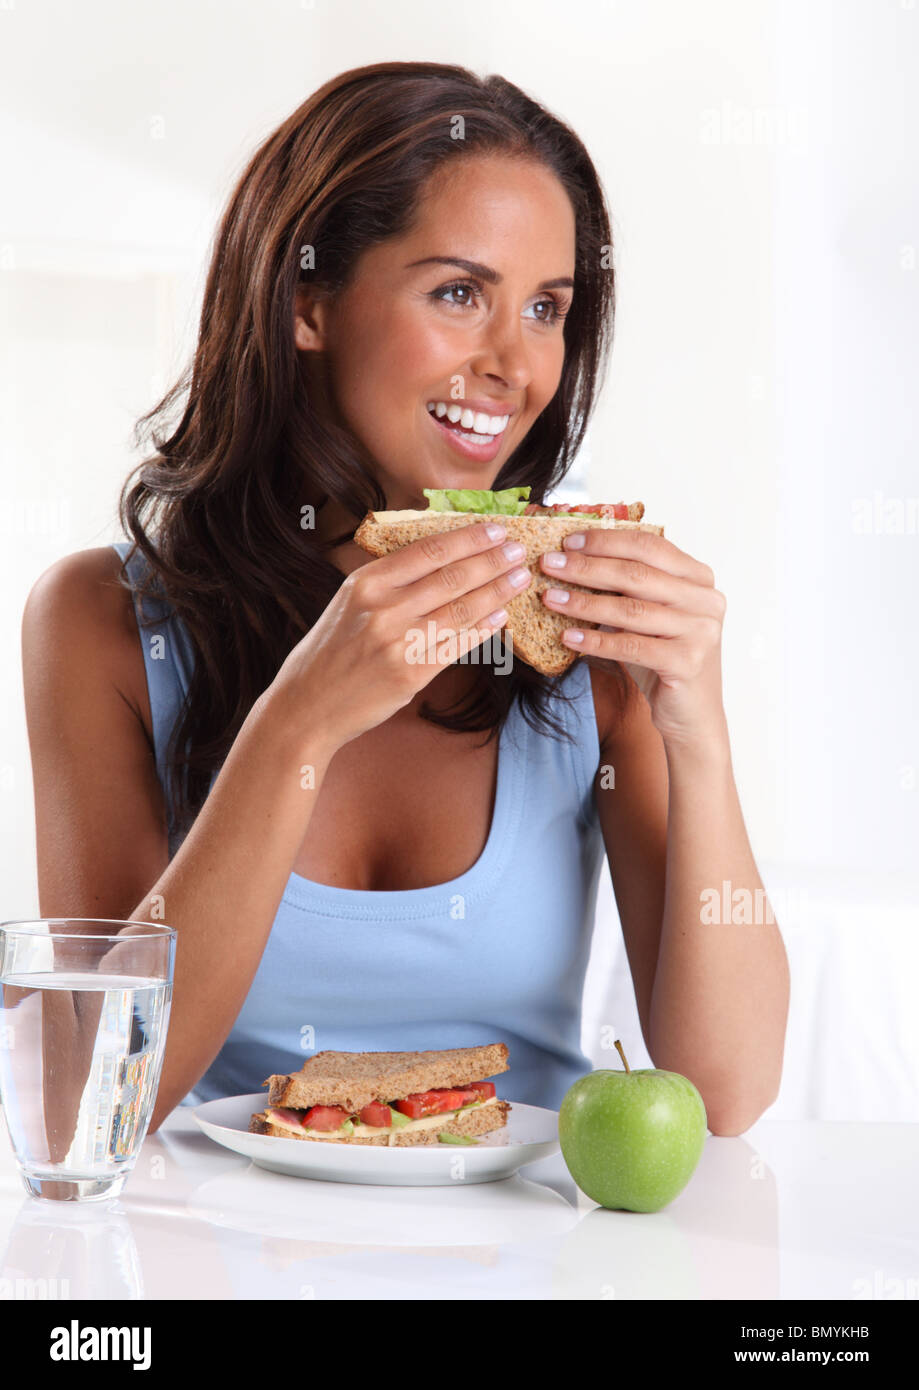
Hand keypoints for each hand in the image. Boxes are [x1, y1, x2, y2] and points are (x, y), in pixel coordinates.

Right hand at [271, 520, 532, 750]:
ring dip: (497, 592)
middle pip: (452, 577)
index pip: (429, 551)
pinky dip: (483, 629)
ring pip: (461, 610)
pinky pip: (458, 646)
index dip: (469, 537)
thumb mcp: (350, 602)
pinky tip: (501, 617)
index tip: (497, 529)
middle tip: (519, 550)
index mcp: (367, 583)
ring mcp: (399, 643)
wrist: (307, 705)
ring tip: (519, 579)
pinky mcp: (411, 674)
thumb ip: (390, 580)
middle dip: (493, 561)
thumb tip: (444, 555)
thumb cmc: (331, 650)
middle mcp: (383, 609)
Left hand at [539, 528, 727, 748]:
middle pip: (637, 574)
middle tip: (550, 563)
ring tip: (551, 598)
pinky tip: (567, 636)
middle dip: (587, 566)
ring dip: (584, 602)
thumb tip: (571, 558)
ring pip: (631, 609)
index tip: (568, 541)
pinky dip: (596, 640)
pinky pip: (631, 645)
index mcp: (698, 578)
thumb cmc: (663, 660)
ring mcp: (701, 631)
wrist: (691, 714)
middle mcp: (706, 600)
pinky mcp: (687, 662)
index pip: (649, 546)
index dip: (606, 541)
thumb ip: (626, 588)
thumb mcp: (647, 616)